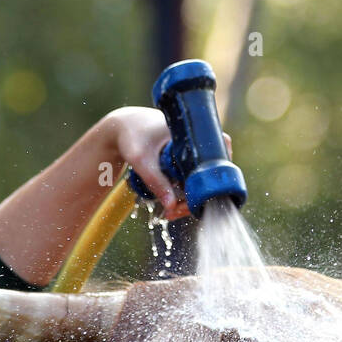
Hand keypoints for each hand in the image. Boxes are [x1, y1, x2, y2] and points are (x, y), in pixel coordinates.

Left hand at [104, 106, 232, 220]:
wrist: (121, 127)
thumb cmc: (131, 137)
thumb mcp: (142, 160)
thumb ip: (156, 181)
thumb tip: (172, 206)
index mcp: (196, 132)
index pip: (220, 157)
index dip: (214, 182)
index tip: (197, 201)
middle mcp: (199, 141)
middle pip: (209, 176)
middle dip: (195, 199)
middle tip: (174, 213)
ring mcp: (193, 152)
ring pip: (199, 182)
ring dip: (189, 200)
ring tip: (169, 213)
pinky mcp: (185, 161)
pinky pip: (191, 181)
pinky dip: (184, 195)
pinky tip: (171, 207)